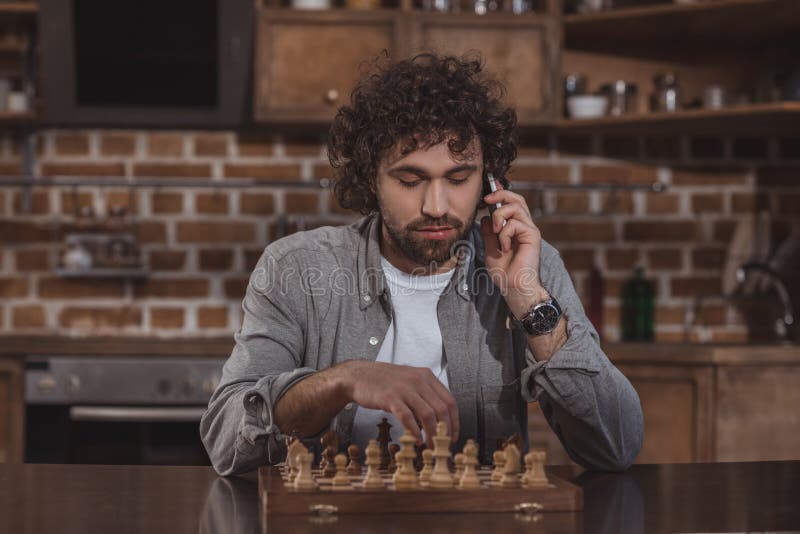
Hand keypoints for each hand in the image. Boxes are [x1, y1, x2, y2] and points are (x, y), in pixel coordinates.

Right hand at [333, 360, 458, 446]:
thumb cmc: (384, 381)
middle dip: (445, 431)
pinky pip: (407, 417)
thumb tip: (436, 421)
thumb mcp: (409, 382)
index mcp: (426, 376)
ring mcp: (404, 388)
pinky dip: (414, 431)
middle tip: (443, 444)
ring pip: (427, 415)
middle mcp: (418, 380)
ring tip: (430, 445)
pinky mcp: (390, 397)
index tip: (453, 434)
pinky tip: (415, 439)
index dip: (454, 421)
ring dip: (431, 434)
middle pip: (441, 409)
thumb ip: (424, 397)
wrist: (359, 375)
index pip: (449, 401)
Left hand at [480, 181, 548, 317]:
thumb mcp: (490, 247)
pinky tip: (505, 247)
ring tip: (496, 233)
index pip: (510, 204)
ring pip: (514, 207)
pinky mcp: (533, 235)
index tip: (488, 192)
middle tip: (487, 200)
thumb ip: (489, 232)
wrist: (513, 286)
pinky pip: (515, 223)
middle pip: (517, 198)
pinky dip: (504, 234)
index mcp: (514, 228)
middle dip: (500, 194)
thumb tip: (485, 217)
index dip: (501, 193)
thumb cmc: (504, 271)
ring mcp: (529, 230)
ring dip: (499, 217)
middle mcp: (524, 226)